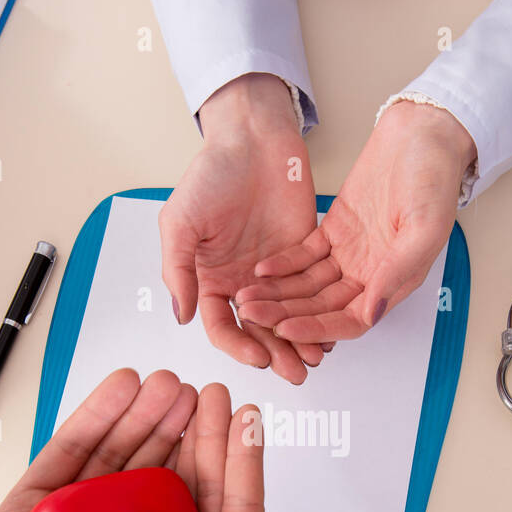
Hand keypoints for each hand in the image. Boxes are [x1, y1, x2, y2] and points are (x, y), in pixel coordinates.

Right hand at [86, 384, 317, 511]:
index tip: (244, 411)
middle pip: (210, 495)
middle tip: (206, 392)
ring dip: (177, 458)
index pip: (243, 509)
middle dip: (211, 441)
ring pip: (176, 506)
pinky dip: (135, 496)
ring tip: (173, 413)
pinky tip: (126, 469)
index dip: (244, 457)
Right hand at [160, 72, 329, 383]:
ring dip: (300, 340)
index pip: (221, 326)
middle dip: (276, 353)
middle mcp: (241, 282)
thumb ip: (178, 270)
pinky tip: (334, 328)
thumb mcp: (180, 222)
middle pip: (258, 330)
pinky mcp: (303, 256)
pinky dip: (321, 311)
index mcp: (209, 279)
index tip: (257, 358)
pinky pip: (312, 291)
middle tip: (294, 373)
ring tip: (316, 359)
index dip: (237, 346)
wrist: (252, 138)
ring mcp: (273, 272)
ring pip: (287, 317)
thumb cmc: (210, 174)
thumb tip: (181, 317)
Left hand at [235, 101, 475, 341]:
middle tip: (251, 315)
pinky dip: (283, 265)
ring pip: (307, 285)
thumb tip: (371, 313)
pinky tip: (261, 270)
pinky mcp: (334, 231)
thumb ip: (397, 272)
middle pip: (321, 307)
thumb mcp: (425, 229)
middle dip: (286, 314)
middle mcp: (369, 275)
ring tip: (246, 299)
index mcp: (393, 282)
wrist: (422, 135)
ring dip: (279, 294)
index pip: (349, 320)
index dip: (317, 329)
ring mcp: (350, 254)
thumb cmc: (433, 180)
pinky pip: (303, 256)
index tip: (285, 329)